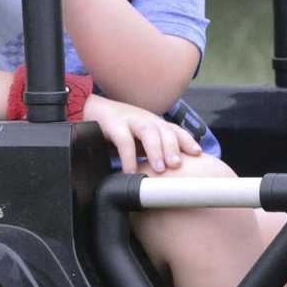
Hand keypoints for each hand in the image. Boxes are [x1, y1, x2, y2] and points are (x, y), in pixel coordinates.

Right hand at [83, 94, 200, 174]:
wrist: (89, 111)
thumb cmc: (118, 130)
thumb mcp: (140, 140)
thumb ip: (154, 152)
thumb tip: (170, 176)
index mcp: (155, 124)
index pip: (176, 131)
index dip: (187, 141)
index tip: (198, 154)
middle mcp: (146, 120)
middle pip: (165, 131)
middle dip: (173, 147)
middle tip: (177, 165)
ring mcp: (130, 120)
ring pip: (148, 132)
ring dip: (156, 150)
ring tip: (160, 169)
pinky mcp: (112, 124)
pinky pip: (123, 140)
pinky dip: (128, 157)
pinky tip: (130, 171)